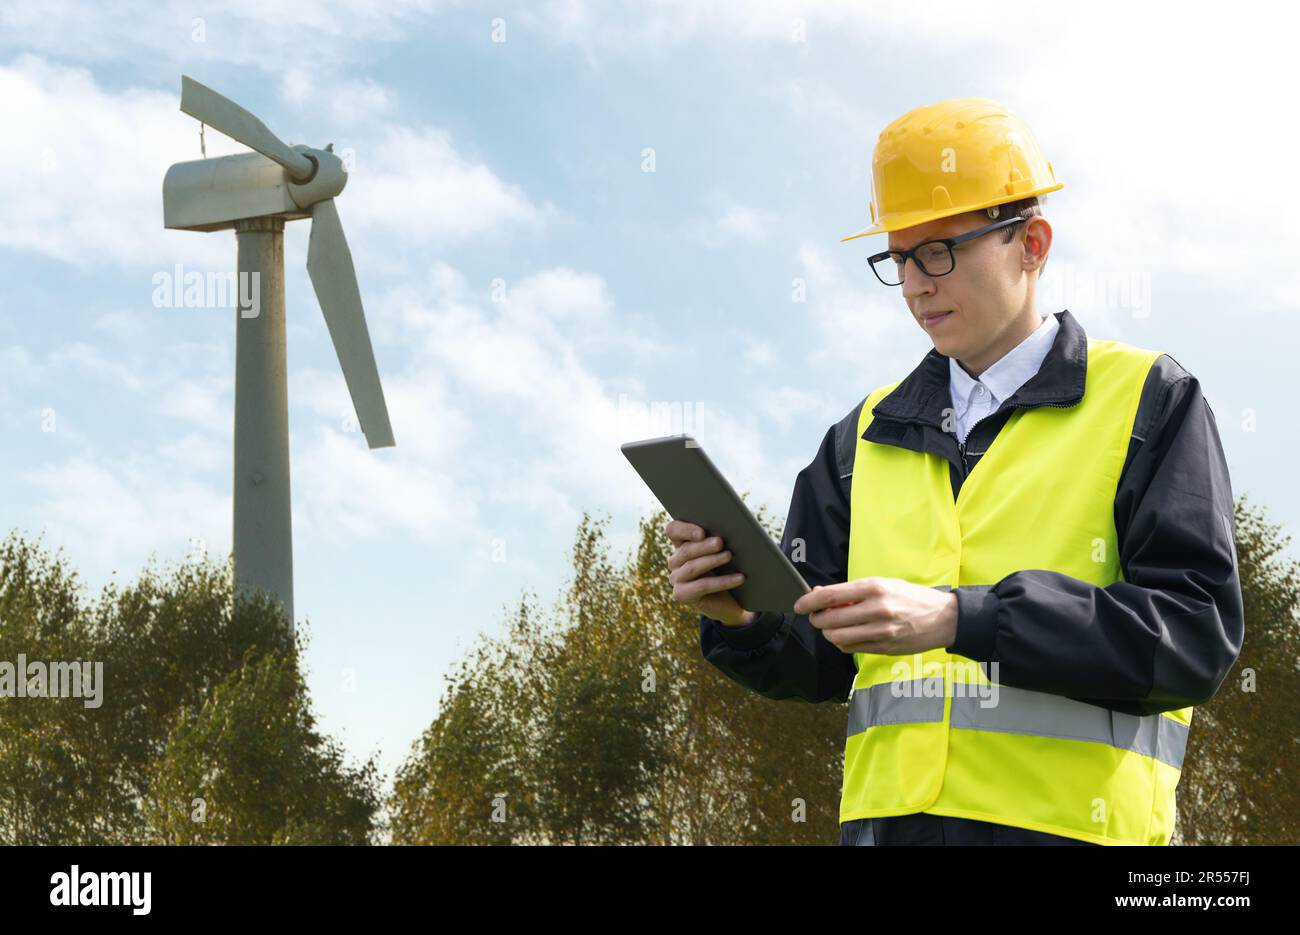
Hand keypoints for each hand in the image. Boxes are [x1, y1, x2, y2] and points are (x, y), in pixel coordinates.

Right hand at [663, 519, 756, 627]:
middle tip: (720, 542)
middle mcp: (675, 560)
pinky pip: (702, 586)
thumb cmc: (727, 569)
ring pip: (692, 567)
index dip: (685, 529)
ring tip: (729, 556)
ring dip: (712, 561)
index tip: (702, 532)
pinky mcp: (681, 594)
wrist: (730, 600)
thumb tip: (728, 532)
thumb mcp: (723, 551)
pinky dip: (722, 581)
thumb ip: (718, 540)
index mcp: (681, 543)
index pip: (673, 530)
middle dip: (704, 546)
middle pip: (685, 550)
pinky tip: (739, 578)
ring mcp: (676, 578)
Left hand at [793, 576, 957, 654]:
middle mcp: (877, 610)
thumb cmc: (910, 597)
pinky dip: (842, 643)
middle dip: (816, 619)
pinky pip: (851, 649)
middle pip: (829, 620)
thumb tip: (819, 593)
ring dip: (828, 633)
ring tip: (832, 626)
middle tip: (816, 616)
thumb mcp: (882, 584)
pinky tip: (847, 635)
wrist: (943, 618)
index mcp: (875, 588)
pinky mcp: (884, 649)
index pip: (830, 596)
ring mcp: (881, 632)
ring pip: (837, 638)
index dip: (808, 602)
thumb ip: (851, 591)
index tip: (799, 605)